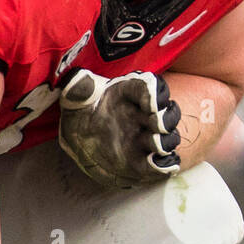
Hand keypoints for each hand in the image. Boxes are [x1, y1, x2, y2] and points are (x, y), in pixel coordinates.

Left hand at [58, 69, 181, 188]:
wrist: (77, 140)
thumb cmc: (80, 113)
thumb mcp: (74, 99)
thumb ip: (78, 88)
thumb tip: (79, 78)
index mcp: (130, 94)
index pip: (151, 86)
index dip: (156, 93)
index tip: (151, 103)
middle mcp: (144, 115)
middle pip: (168, 112)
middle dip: (167, 118)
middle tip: (156, 124)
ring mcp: (147, 138)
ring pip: (170, 137)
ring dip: (166, 141)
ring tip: (154, 143)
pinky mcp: (145, 161)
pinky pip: (163, 164)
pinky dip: (165, 165)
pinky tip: (157, 164)